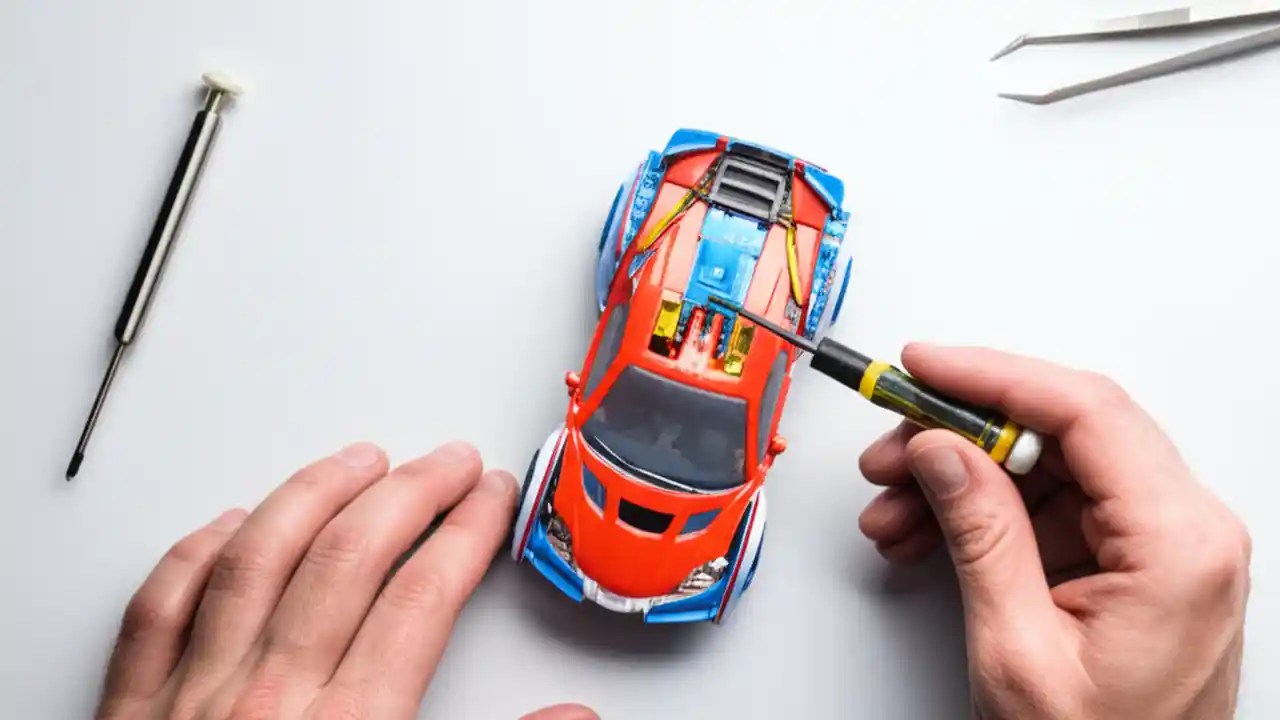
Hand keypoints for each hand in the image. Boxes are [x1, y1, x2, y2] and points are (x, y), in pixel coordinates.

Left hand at [96, 441, 597, 719]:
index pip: (424, 597)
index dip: (468, 534)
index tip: (491, 498)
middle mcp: (268, 701)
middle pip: (351, 558)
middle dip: (411, 493)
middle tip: (448, 462)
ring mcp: (192, 699)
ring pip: (258, 559)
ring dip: (314, 494)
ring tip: (359, 459)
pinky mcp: (131, 713)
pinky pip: (159, 609)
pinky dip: (196, 555)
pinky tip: (231, 523)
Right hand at [857, 345, 1249, 718]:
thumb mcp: (1017, 650)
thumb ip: (981, 534)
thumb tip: (942, 448)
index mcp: (1181, 545)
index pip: (1085, 412)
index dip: (992, 377)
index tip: (924, 367)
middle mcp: (1188, 533)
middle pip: (1063, 434)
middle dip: (963, 435)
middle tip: (892, 445)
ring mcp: (1166, 548)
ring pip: (1049, 469)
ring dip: (963, 478)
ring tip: (893, 506)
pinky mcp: (1138, 566)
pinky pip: (1053, 510)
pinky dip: (986, 515)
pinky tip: (926, 532)